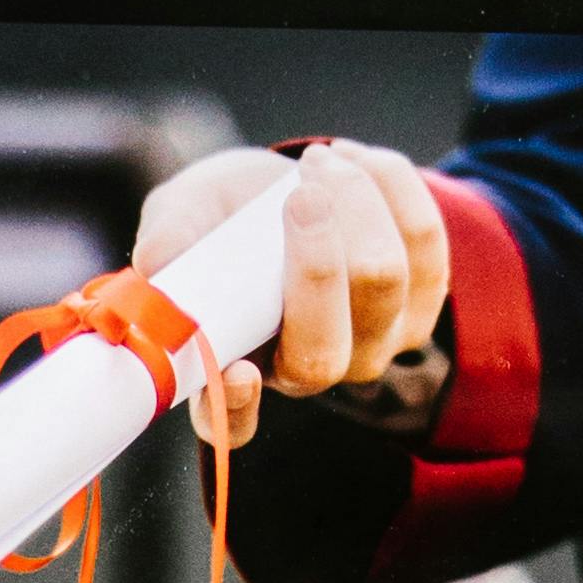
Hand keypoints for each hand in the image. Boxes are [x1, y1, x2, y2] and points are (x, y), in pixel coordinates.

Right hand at [132, 137, 453, 456]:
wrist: (287, 185)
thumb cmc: (225, 212)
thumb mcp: (184, 212)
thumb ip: (170, 235)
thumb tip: (157, 262)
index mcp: (235, 368)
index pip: (230, 422)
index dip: (233, 408)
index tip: (236, 370)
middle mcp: (308, 371)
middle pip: (324, 348)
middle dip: (317, 260)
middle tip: (299, 192)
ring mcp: (373, 343)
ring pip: (383, 281)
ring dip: (354, 202)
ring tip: (317, 161)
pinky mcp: (422, 300)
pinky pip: (425, 242)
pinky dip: (391, 186)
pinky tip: (354, 161)